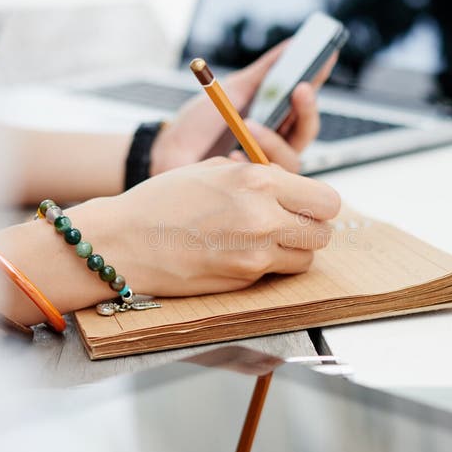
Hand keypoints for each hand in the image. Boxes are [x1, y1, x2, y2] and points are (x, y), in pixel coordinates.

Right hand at [97, 158, 340, 296]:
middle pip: (324, 233)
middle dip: (311, 228)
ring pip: (306, 259)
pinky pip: (275, 274)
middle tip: (290, 223)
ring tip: (266, 239)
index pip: (326, 200)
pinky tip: (240, 252)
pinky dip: (267, 265)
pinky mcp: (243, 280)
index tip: (308, 204)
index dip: (319, 204)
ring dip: (293, 250)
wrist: (125, 241)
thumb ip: (259, 175)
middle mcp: (263, 218)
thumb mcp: (214, 170)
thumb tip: (290, 186)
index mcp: (258, 181)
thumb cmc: (163, 201)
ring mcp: (255, 255)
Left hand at [151, 42, 336, 173]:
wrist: (168, 154)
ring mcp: (266, 168)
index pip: (304, 103)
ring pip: (292, 158)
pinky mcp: (254, 190)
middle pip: (306, 130)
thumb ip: (266, 70)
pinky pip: (269, 181)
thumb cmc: (198, 125)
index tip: (323, 61)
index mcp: (273, 119)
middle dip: (306, 110)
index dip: (317, 83)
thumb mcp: (233, 90)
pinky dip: (254, 164)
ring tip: (248, 126)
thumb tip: (294, 44)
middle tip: (300, 89)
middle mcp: (275, 144)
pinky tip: (234, 157)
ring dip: (273, 140)